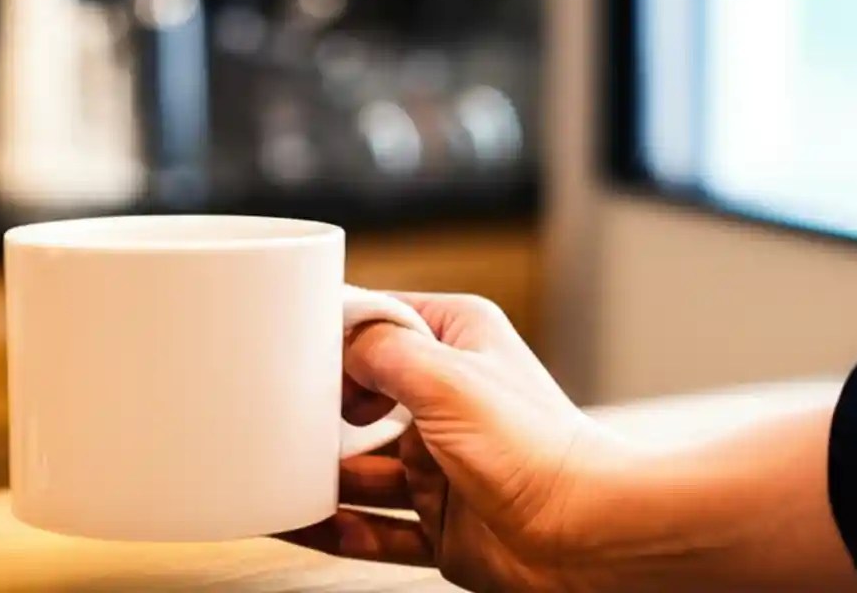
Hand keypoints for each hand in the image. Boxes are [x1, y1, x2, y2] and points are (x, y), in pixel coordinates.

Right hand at [277, 292, 624, 590]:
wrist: (590, 536)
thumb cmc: (538, 449)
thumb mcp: (446, 378)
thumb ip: (381, 350)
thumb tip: (337, 340)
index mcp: (459, 341)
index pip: (381, 320)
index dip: (334, 332)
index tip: (285, 343)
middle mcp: (449, 399)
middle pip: (361, 398)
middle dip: (317, 409)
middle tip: (268, 414)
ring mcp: (443, 464)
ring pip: (361, 469)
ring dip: (318, 475)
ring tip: (267, 475)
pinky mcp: (441, 521)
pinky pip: (374, 527)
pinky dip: (336, 529)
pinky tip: (299, 524)